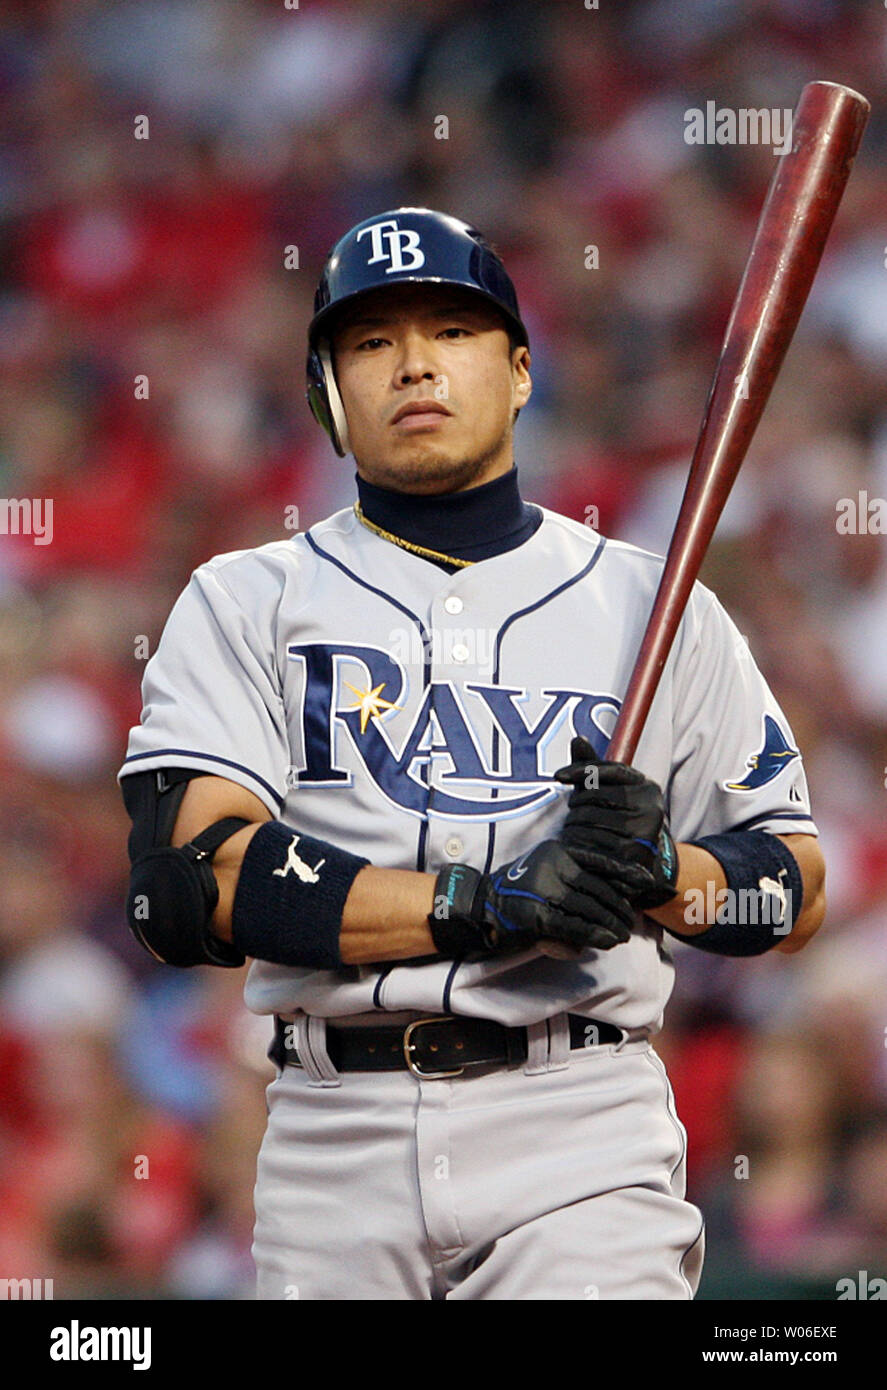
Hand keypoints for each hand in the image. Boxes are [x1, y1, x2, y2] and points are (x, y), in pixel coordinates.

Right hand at [429, 839, 644, 958]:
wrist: (482, 903)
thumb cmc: (520, 888)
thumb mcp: (547, 869)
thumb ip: (575, 876)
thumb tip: (614, 892)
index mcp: (558, 850)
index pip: (599, 860)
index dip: (625, 871)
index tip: (646, 881)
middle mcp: (552, 865)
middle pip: (598, 888)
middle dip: (619, 907)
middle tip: (630, 922)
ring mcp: (544, 889)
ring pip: (590, 909)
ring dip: (611, 924)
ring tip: (622, 934)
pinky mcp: (537, 915)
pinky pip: (575, 927)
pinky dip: (595, 935)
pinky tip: (607, 941)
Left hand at [554, 735, 678, 909]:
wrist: (643, 862)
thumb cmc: (621, 819)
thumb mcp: (611, 793)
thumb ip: (593, 769)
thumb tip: (577, 739)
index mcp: (647, 787)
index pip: (610, 769)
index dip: (582, 770)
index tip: (558, 776)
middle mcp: (651, 807)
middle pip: (597, 795)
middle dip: (576, 803)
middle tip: (572, 812)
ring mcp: (644, 832)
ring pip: (591, 818)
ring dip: (573, 823)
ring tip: (573, 828)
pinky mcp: (633, 854)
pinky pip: (593, 842)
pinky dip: (577, 841)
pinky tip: (573, 843)